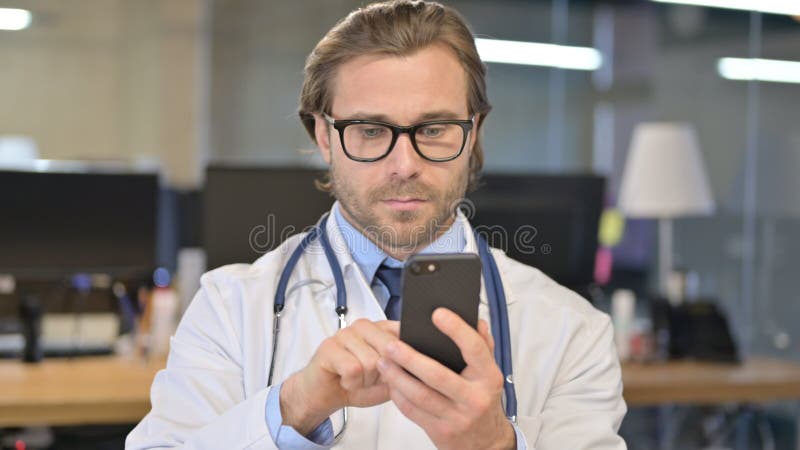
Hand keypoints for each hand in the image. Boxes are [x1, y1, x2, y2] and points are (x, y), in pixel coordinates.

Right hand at [280, 319, 398, 434]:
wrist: (324, 394)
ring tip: (357, 379)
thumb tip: (419, 364)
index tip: (395, 369)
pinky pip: (353, 369)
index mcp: (380, 329)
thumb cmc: (356, 383)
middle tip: (370, 378)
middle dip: (383, 373)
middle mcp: (364, 326)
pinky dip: (352, 383)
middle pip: (389, 347)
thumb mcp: (388, 380)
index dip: (404, 356)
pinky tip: (345, 380)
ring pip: (371, 361)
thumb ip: (404, 370)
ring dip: (365, 380)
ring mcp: (345, 334)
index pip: (403, 332)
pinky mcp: (330, 346)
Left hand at [377, 309, 515, 449]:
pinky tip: (391, 383)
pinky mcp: (440, 431)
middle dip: (410, 358)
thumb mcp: (490, 374)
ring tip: (384, 362)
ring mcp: (457, 417)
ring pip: (421, 395)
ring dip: (398, 377)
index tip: (438, 314)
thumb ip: (483, 346)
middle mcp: (474, 398)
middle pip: (438, 375)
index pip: (474, 349)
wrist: (486, 443)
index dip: (456, 329)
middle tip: (391, 344)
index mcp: (488, 377)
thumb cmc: (483, 402)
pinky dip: (399, 396)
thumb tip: (477, 321)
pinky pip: (414, 411)